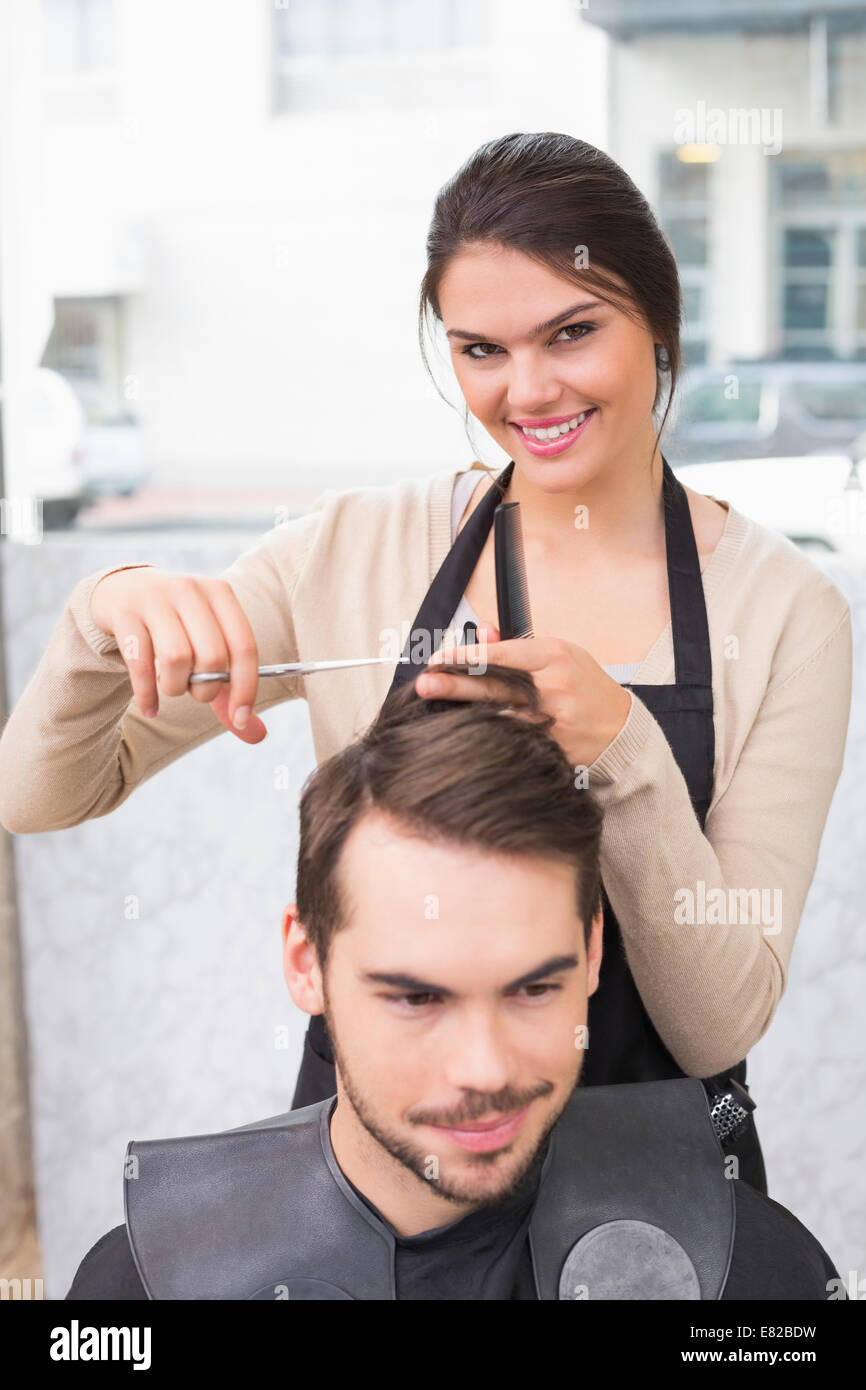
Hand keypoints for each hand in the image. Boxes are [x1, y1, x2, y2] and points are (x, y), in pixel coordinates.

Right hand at [89, 567, 266, 741]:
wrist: (122, 590)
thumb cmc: (176, 626)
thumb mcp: (206, 645)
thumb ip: (230, 689)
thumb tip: (256, 734)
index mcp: (220, 593)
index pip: (245, 646)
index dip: (246, 688)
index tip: (240, 718)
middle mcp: (190, 590)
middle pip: (211, 656)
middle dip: (205, 689)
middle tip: (194, 691)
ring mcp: (155, 598)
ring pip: (176, 659)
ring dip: (175, 688)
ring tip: (170, 687)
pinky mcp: (125, 613)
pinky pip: (140, 664)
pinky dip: (147, 695)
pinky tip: (150, 707)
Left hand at [415, 622, 631, 768]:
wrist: (621, 728)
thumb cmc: (584, 685)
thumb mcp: (557, 655)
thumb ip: (516, 647)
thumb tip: (482, 632)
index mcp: (554, 655)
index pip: (502, 654)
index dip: (466, 657)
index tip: (438, 660)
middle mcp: (554, 686)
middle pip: (495, 686)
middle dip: (455, 686)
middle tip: (423, 685)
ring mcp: (554, 719)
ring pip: (501, 717)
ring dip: (466, 715)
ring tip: (433, 711)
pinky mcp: (554, 747)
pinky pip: (514, 740)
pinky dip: (490, 737)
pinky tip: (465, 737)